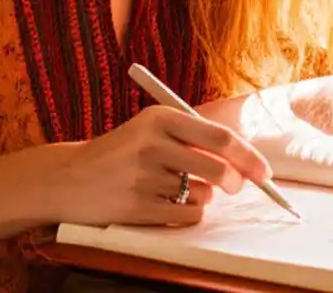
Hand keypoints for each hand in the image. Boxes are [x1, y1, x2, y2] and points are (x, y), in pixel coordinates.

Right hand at [55, 105, 271, 225]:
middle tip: (236, 186)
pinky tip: (168, 204)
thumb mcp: (151, 130)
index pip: (219, 138)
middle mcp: (152, 144)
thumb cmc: (120, 153)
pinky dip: (188, 213)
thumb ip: (192, 139)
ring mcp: (143, 177)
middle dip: (236, 181)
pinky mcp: (137, 206)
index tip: (264, 171)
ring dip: (202, 195)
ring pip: (202, 193)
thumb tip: (242, 160)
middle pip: (217, 168)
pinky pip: (186, 215)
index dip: (248, 156)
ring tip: (176, 188)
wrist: (68, 177)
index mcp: (160, 117)